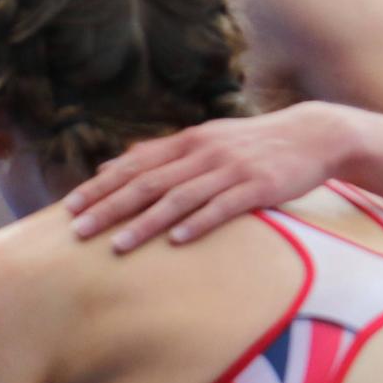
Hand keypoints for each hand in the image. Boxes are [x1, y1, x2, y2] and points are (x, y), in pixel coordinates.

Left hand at [64, 103, 350, 252]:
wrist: (313, 136)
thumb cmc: (252, 145)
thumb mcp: (204, 140)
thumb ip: (160, 153)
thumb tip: (112, 164)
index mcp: (188, 141)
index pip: (133, 165)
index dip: (100, 187)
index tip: (69, 207)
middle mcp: (204, 152)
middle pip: (147, 182)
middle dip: (110, 207)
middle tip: (78, 230)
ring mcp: (231, 169)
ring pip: (179, 198)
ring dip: (145, 223)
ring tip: (117, 246)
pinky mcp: (258, 186)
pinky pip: (223, 207)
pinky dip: (198, 223)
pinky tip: (176, 241)